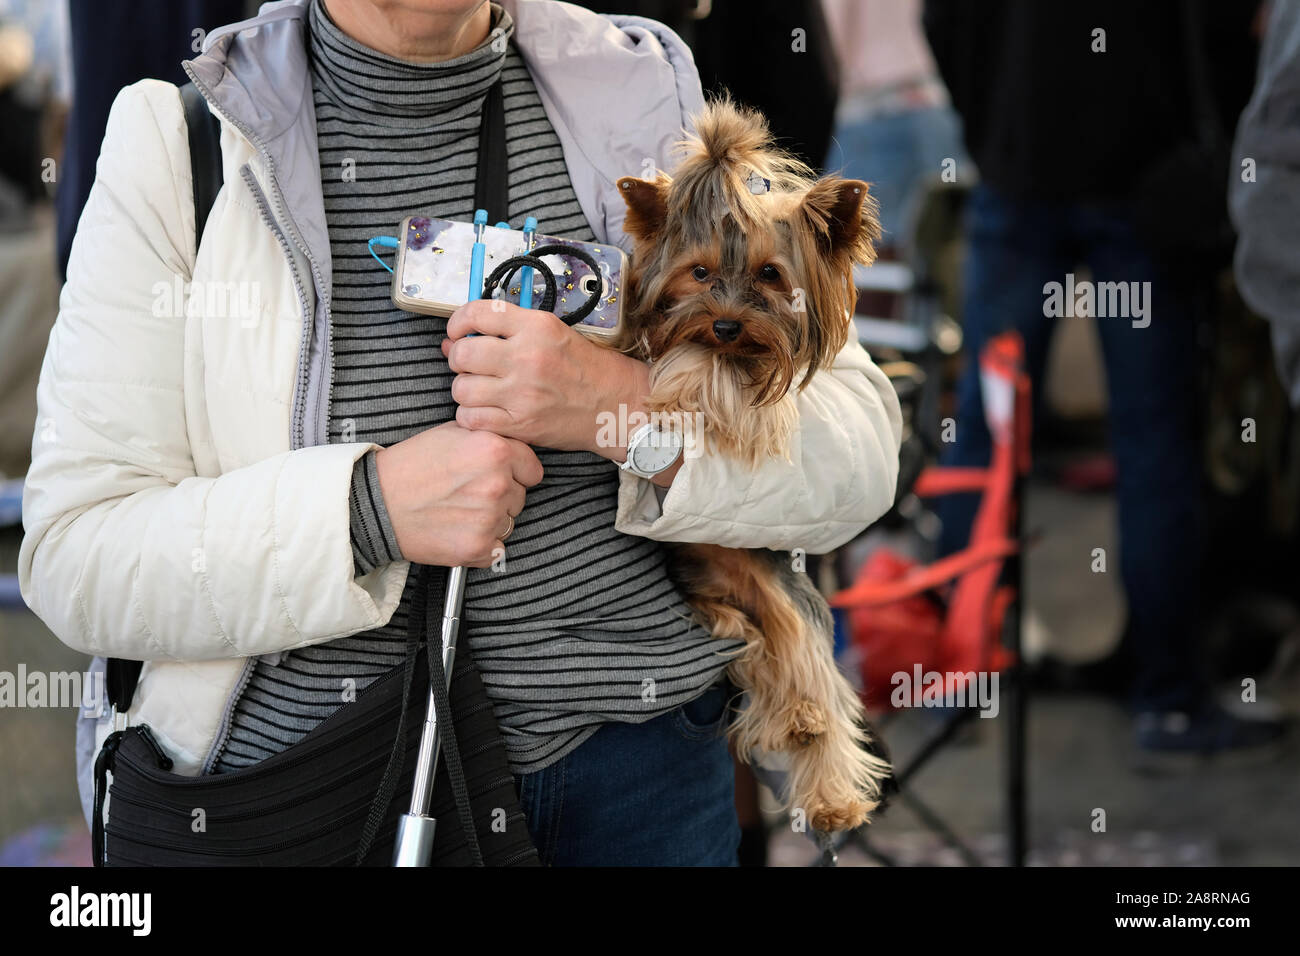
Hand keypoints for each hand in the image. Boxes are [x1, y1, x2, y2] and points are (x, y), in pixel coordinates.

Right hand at [374, 421, 542, 566]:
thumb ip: (489, 438)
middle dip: (502, 496)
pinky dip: (481, 544)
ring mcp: (489, 518)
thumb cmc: (410, 467)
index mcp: (494, 450)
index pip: (533, 468)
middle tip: (466, 493)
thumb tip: (514, 447)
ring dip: (491, 520)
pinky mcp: (478, 547)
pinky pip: (497, 548)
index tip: (497, 475)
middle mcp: (497, 483)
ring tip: (458, 510)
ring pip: (509, 522)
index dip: (516, 472)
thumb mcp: (452, 432)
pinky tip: (456, 529)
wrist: (376, 503)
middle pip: (521, 496)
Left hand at [440, 300, 651, 458]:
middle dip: (458, 358)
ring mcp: (522, 393)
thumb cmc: (585, 368)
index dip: (457, 322)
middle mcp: (527, 357)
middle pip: (462, 354)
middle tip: (469, 365)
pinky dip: (470, 415)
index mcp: (536, 327)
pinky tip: (485, 410)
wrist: (615, 403)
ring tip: (480, 390)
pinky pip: (471, 418)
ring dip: (464, 389)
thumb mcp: (553, 331)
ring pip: (461, 388)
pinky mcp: (521, 424)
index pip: (477, 314)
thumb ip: (508, 330)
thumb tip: (455, 337)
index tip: (457, 332)